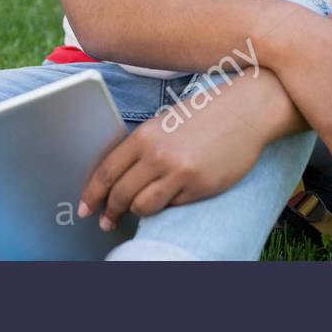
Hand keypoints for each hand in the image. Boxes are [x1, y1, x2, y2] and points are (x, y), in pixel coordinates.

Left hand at [76, 70, 275, 230]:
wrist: (245, 110)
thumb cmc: (204, 115)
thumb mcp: (164, 124)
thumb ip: (143, 148)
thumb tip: (120, 179)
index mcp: (144, 135)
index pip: (107, 171)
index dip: (92, 194)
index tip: (86, 207)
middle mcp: (157, 155)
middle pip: (120, 193)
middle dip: (110, 211)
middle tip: (105, 221)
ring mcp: (178, 173)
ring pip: (142, 206)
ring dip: (137, 212)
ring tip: (138, 210)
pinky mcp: (199, 187)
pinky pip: (171, 207)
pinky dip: (166, 206)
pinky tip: (171, 197)